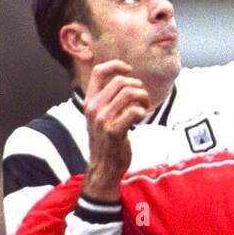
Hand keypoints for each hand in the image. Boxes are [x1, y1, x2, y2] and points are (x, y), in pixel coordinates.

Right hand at [84, 59, 149, 201]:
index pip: (98, 71)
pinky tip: (140, 120)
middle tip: (143, 99)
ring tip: (144, 108)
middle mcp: (93, 108)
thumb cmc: (107, 142)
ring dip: (143, 98)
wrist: (103, 168)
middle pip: (121, 81)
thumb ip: (107, 100)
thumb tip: (124, 80)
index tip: (129, 70)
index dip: (116, 65)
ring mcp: (102, 120)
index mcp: (89, 101)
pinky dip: (142, 112)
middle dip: (138, 87)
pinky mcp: (114, 131)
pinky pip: (134, 111)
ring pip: (130, 93)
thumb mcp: (100, 117)